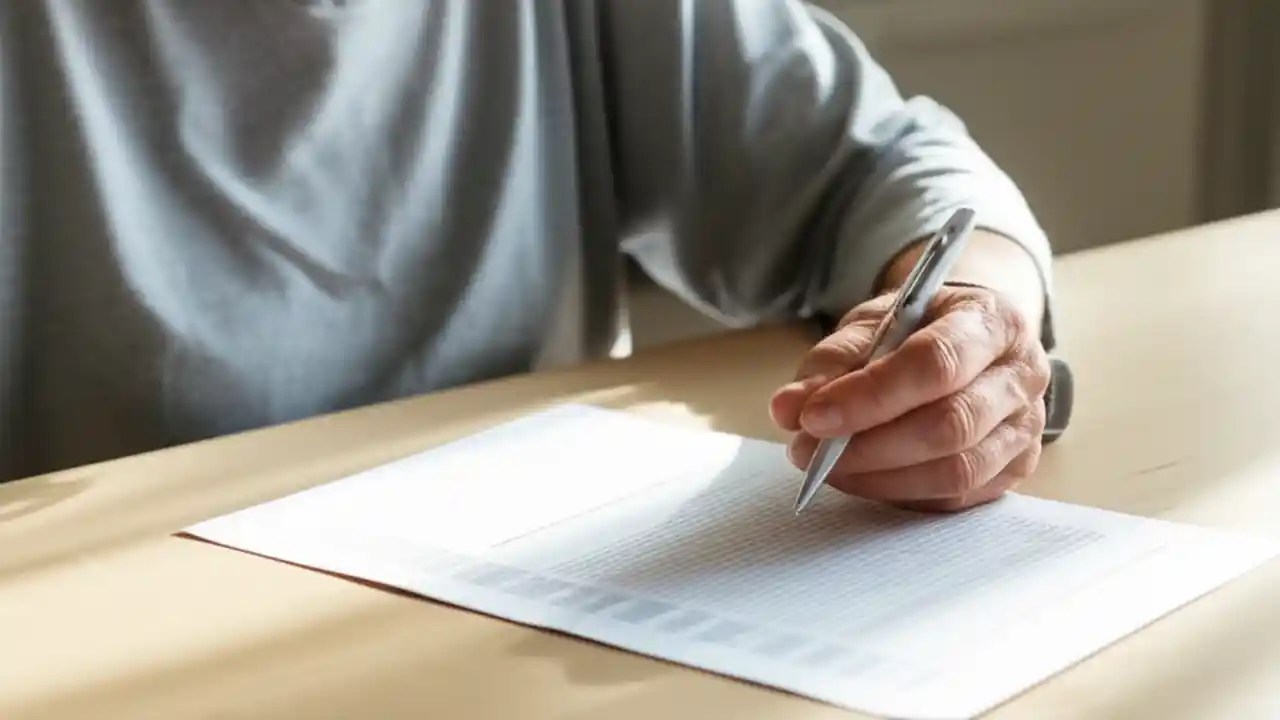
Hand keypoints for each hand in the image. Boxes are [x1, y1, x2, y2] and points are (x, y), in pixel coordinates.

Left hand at [770, 284, 1050, 511]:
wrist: (969, 338)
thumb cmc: (918, 327)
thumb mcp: (873, 324)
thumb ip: (831, 363)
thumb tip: (788, 409)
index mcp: (991, 320)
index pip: (935, 363)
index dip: (870, 396)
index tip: (812, 417)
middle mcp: (1022, 374)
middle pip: (951, 424)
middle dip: (869, 446)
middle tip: (808, 451)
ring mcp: (1026, 426)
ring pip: (957, 470)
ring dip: (880, 477)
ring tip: (828, 468)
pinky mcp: (1015, 467)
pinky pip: (958, 496)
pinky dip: (902, 493)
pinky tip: (864, 478)